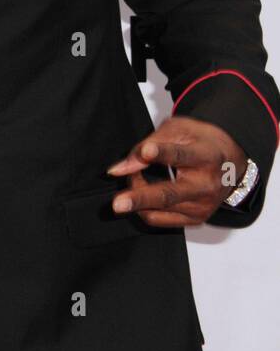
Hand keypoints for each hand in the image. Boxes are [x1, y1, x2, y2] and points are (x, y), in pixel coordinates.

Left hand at [107, 116, 246, 225]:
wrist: (232, 160)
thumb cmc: (201, 142)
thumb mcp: (176, 131)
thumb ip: (146, 146)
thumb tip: (118, 170)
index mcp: (205, 156)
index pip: (180, 155)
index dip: (161, 153)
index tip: (146, 151)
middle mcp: (207, 185)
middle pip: (169, 194)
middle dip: (141, 198)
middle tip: (118, 203)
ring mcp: (203, 205)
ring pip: (159, 210)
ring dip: (137, 195)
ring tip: (135, 177)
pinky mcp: (196, 219)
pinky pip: (160, 220)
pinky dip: (145, 208)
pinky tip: (143, 193)